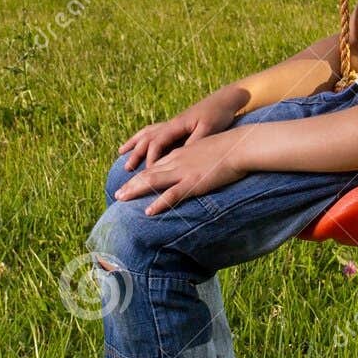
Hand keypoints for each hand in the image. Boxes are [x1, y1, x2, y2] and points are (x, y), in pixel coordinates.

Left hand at [114, 131, 250, 213]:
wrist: (239, 146)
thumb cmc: (228, 148)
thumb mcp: (206, 150)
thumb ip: (195, 158)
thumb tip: (193, 168)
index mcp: (180, 154)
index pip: (155, 165)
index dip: (141, 175)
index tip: (130, 183)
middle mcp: (177, 161)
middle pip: (148, 173)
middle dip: (131, 184)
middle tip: (117, 195)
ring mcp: (184, 171)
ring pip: (153, 181)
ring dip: (135, 190)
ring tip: (121, 199)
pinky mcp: (193, 182)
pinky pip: (172, 194)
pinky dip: (159, 203)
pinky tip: (148, 211)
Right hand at [117, 90, 239, 171]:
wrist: (225, 99)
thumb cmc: (219, 114)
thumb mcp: (209, 129)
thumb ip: (193, 142)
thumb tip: (178, 156)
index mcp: (177, 125)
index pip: (157, 143)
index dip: (151, 158)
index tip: (146, 173)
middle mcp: (171, 123)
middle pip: (147, 138)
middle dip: (135, 154)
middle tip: (125, 169)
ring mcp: (173, 123)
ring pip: (147, 133)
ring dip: (134, 144)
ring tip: (121, 153)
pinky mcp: (177, 125)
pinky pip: (155, 132)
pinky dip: (144, 138)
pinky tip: (142, 143)